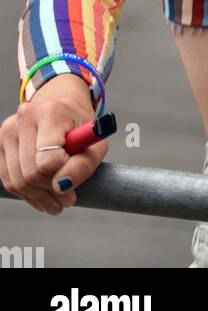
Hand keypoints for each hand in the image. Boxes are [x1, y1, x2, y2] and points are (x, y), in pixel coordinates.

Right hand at [0, 78, 109, 215]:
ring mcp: (8, 129)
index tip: (74, 179)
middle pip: (31, 173)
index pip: (48, 159)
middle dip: (51, 191)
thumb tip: (61, 185)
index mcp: (51, 111)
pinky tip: (41, 196)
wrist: (62, 109)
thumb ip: (84, 165)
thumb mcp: (95, 144)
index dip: (62, 175)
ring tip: (56, 201)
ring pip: (17, 181)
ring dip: (39, 197)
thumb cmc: (79, 127)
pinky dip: (26, 195)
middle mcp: (25, 116)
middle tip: (67, 199)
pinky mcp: (0, 144)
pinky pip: (8, 181)